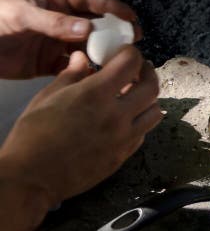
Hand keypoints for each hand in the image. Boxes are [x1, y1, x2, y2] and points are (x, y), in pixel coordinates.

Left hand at [0, 0, 140, 78]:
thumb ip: (55, 22)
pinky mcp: (50, 63)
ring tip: (120, 62)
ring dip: (104, 52)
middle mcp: (61, 19)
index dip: (112, 7)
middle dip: (114, 31)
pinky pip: (75, 66)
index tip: (130, 18)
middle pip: (95, 23)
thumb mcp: (21, 14)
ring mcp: (56, 41)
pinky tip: (98, 76)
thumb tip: (90, 29)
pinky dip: (88, 70)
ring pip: (88, 46)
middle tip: (133, 42)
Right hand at [0, 46, 161, 208]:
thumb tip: (82, 59)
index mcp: (95, 95)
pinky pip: (143, 133)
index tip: (125, 53)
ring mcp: (124, 138)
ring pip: (155, 112)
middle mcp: (117, 115)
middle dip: (148, 73)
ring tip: (135, 95)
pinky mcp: (124, 155)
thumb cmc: (33, 135)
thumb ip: (70, 76)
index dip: (131, 53)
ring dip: (149, 99)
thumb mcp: (47, 98)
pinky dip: (141, 122)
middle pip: (152, 87)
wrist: (33, 177)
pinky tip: (127, 119)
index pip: (130, 63)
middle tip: (140, 70)